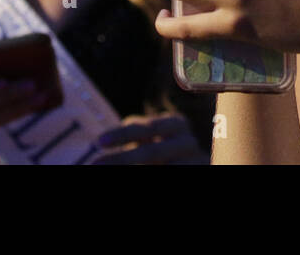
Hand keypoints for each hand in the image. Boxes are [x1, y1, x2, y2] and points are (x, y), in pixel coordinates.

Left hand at [89, 113, 206, 164]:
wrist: (191, 161)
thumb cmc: (163, 153)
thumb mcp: (149, 142)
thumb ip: (132, 137)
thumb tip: (100, 140)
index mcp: (174, 124)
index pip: (145, 128)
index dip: (120, 134)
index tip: (98, 142)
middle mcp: (187, 141)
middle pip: (151, 151)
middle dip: (122, 159)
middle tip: (95, 164)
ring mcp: (196, 159)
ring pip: (163, 166)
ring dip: (133, 168)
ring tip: (108, 169)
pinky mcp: (204, 167)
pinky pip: (178, 171)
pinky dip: (155, 172)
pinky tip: (137, 175)